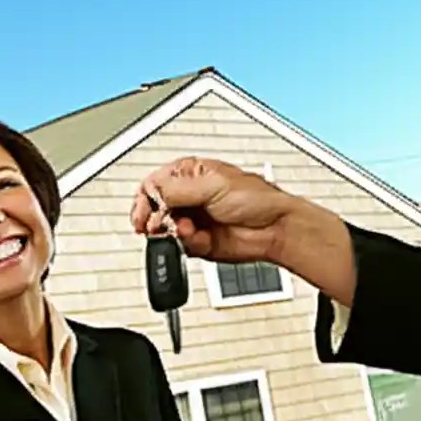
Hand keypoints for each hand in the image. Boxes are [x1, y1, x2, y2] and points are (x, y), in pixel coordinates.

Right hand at [130, 157, 297, 262]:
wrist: (275, 229)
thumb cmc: (257, 199)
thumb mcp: (213, 185)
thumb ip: (178, 189)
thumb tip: (154, 193)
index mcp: (192, 175)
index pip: (154, 183)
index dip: (146, 198)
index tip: (144, 211)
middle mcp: (190, 197)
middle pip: (154, 209)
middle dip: (154, 218)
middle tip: (156, 225)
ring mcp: (194, 220)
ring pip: (165, 230)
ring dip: (172, 232)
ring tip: (187, 230)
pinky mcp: (199, 242)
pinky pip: (180, 246)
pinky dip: (187, 243)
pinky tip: (199, 238)